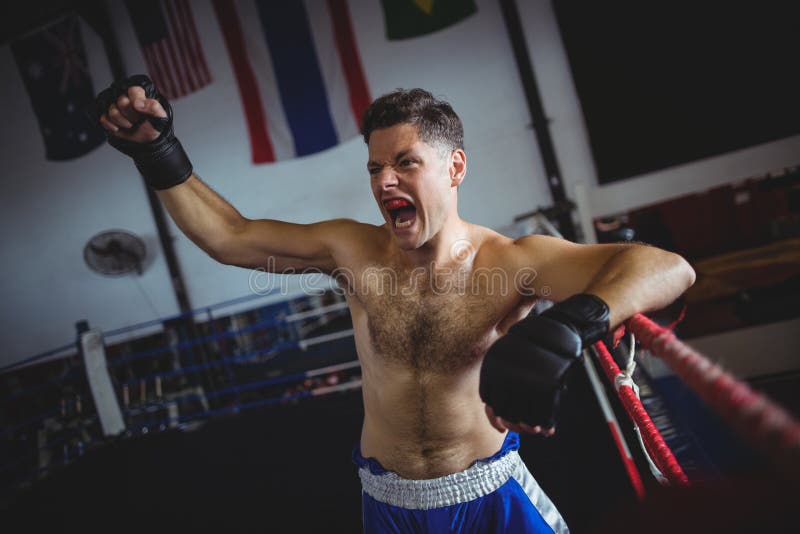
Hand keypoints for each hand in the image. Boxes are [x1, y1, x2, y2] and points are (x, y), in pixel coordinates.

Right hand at [98, 84, 166, 143]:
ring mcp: (115, 107)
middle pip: (122, 101)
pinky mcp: (107, 116)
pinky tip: (120, 129)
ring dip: (123, 122)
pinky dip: (113, 127)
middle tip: (138, 120)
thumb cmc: (154, 125)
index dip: (137, 102)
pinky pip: (104, 118)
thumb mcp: (160, 117)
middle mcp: (126, 98)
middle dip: (132, 115)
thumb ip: (154, 107)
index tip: (141, 111)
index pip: (133, 90)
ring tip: (131, 125)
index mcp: (139, 94)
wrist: (146, 141)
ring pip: (112, 111)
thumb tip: (138, 104)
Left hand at [479, 294, 609, 430]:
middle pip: (505, 412)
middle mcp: (506, 375)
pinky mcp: (548, 385)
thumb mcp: (509, 356)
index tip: (503, 426)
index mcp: (493, 366)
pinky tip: (548, 427)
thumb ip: (502, 384)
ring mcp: (527, 380)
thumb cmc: (535, 343)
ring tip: (536, 428)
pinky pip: (543, 413)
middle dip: (514, 424)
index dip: (495, 418)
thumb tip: (498, 421)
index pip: (489, 402)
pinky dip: (546, 424)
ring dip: (530, 427)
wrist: (561, 328)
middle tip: (524, 428)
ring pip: (524, 416)